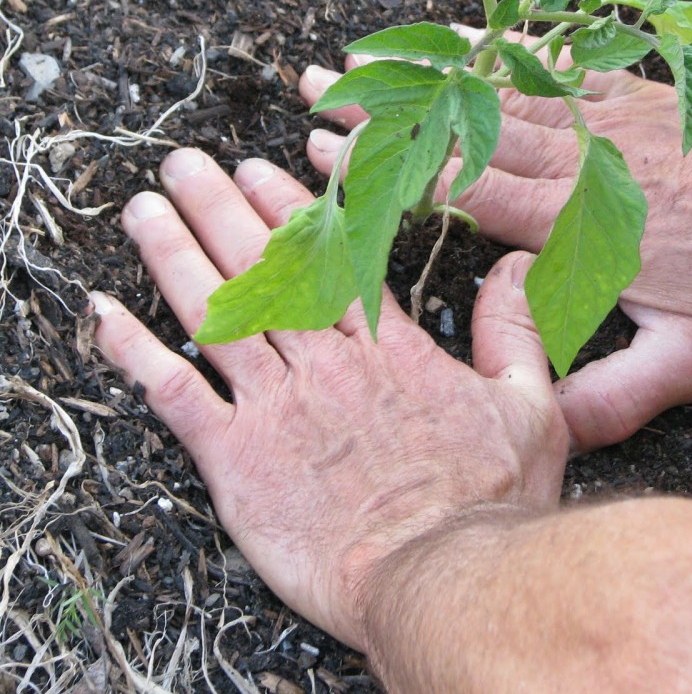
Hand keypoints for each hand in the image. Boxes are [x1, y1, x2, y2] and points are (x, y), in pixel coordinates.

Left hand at [91, 148, 568, 649]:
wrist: (441, 577)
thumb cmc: (488, 499)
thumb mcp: (530, 405)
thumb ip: (516, 330)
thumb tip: (517, 268)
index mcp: (388, 350)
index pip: (326, 262)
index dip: (285, 214)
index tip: (254, 173)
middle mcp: (324, 365)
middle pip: (262, 273)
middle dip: (217, 211)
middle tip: (183, 166)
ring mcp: (277, 409)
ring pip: (216, 315)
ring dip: (173, 256)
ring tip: (144, 211)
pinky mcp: (237, 461)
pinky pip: (176, 396)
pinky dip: (136, 352)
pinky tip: (107, 315)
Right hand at [300, 48, 691, 451]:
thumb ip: (616, 395)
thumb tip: (543, 424)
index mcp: (581, 225)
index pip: (466, 194)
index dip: (394, 176)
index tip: (331, 159)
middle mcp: (582, 162)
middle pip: (466, 132)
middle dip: (385, 113)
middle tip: (316, 92)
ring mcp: (609, 121)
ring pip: (501, 91)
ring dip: (426, 75)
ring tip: (366, 55)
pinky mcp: (635, 96)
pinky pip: (559, 65)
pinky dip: (503, 50)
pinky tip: (465, 37)